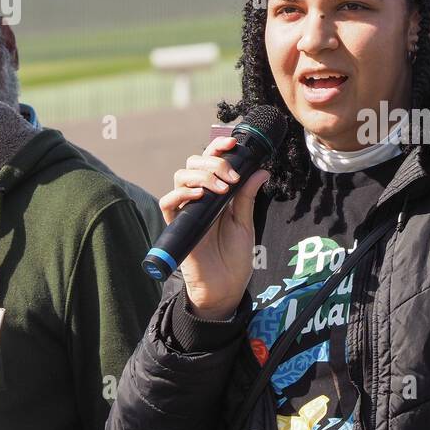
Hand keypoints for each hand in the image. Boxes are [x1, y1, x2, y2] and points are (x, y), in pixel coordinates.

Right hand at [160, 135, 268, 317]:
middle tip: (233, 178)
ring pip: (181, 177)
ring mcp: (186, 210)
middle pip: (194, 164)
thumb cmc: (234, 257)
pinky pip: (168, 202)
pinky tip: (200, 196)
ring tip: (222, 189)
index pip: (210, 162)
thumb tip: (261, 170)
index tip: (233, 142)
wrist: (225, 287)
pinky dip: (182, 194)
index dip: (218, 147)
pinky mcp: (176, 226)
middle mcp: (199, 198)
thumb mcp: (245, 222)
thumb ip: (247, 196)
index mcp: (216, 194)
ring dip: (202, 176)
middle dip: (214, 163)